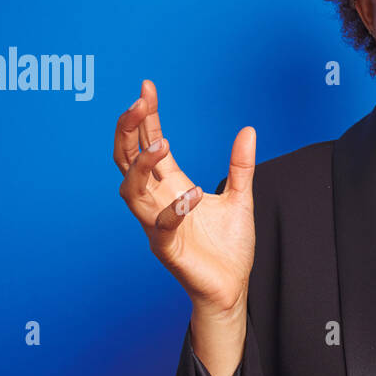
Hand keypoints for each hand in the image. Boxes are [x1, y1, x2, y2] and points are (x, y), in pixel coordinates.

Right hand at [115, 79, 256, 317]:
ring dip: (142, 166)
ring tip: (164, 145)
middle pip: (126, 160)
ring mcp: (157, 224)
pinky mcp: (167, 249)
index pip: (148, 143)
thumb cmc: (228, 247)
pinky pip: (159, 226)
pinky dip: (173, 209)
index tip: (147, 87)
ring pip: (131, 191)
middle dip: (128, 130)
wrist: (231, 288)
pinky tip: (192, 194)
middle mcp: (157, 201)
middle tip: (138, 103)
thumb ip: (241, 166)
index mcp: (171, 185)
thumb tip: (248, 129)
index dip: (145, 116)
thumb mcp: (241, 198)